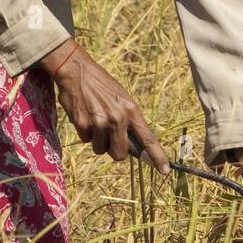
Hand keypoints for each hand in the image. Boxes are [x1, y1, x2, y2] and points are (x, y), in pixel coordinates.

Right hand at [39, 39, 171, 175]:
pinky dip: (85, 132)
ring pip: (100, 149)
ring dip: (97, 140)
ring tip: (95, 119)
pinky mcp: (83, 124)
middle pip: (120, 154)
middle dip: (114, 150)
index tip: (165, 171)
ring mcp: (100, 122)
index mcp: (131, 110)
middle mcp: (118, 118)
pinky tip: (85, 115)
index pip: (148, 138)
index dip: (157, 156)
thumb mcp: (122, 98)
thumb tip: (133, 145)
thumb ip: (128, 120)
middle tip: (109, 137)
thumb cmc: (101, 85)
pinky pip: (86, 140)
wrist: (77, 71)